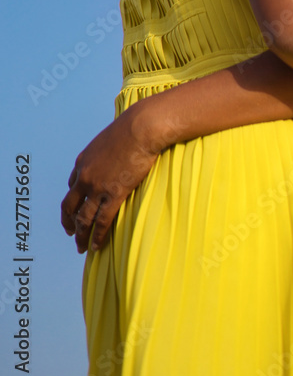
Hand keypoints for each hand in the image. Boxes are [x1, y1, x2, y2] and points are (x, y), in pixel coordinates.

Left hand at [60, 103, 159, 253]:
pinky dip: (97, 236)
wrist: (140, 127)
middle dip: (69, 222)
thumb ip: (105, 151)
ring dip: (81, 236)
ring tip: (82, 248)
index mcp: (83, 161)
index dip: (73, 200)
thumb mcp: (109, 138)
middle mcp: (85, 176)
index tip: (75, 209)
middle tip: (71, 233)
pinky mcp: (114, 194)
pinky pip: (102, 221)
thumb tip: (113, 154)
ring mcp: (98, 187)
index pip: (72, 185)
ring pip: (83, 218)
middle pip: (70, 206)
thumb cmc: (131, 128)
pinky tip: (97, 246)